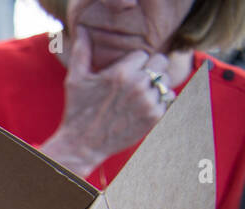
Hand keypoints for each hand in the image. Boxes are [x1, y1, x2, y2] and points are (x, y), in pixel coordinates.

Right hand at [42, 27, 171, 177]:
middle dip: (149, 70)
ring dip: (154, 87)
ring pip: (165, 82)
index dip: (132, 64)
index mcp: (121, 73)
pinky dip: (158, 103)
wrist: (82, 145)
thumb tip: (81, 28)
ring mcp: (148, 102)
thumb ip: (82, 50)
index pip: (143, 54)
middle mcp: (138, 86)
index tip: (121, 76)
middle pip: (160, 63)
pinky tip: (142, 109)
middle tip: (135, 83)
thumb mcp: (75, 79)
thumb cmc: (78, 110)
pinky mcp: (155, 117)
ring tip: (138, 97)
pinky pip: (168, 100)